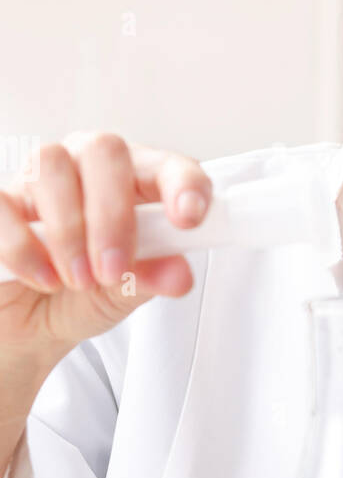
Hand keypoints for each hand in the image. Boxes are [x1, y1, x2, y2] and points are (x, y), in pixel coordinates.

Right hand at [0, 132, 212, 370]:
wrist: (29, 325)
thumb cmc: (84, 295)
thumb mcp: (123, 296)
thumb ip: (150, 280)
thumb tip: (179, 274)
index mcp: (134, 182)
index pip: (166, 165)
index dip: (182, 184)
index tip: (189, 219)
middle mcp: (87, 167)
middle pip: (104, 151)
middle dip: (112, 215)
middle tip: (112, 269)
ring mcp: (38, 179)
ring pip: (52, 166)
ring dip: (70, 231)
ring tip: (79, 280)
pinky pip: (4, 203)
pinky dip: (24, 246)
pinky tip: (43, 279)